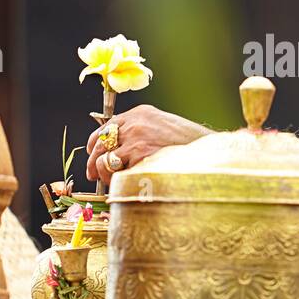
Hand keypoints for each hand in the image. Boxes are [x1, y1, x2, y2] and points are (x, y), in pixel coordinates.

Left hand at [84, 104, 210, 183]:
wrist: (206, 151)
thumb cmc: (188, 143)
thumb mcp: (162, 125)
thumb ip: (141, 130)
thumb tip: (119, 148)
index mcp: (139, 113)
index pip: (106, 126)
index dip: (94, 142)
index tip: (92, 152)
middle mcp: (135, 124)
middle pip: (101, 143)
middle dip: (93, 162)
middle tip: (92, 175)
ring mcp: (136, 141)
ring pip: (104, 160)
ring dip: (104, 174)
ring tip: (111, 182)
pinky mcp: (140, 158)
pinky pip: (117, 174)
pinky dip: (117, 182)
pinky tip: (125, 185)